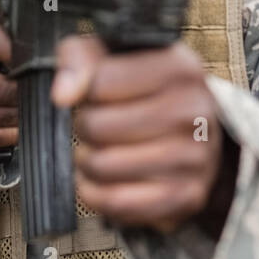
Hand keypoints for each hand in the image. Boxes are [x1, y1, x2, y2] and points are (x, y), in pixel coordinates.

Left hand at [52, 36, 238, 234]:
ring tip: (100, 150)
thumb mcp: (115, 55)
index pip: (99, 82)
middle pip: (98, 126)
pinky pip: (117, 203)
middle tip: (96, 125)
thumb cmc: (146, 87)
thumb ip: (81, 59)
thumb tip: (63, 95)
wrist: (196, 127)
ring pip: (102, 167)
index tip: (97, 94)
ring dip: (87, 162)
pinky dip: (96, 194)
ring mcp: (196, 157)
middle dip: (85, 127)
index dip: (86, 91)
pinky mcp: (187, 195)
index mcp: (180, 68)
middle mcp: (195, 110)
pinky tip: (101, 180)